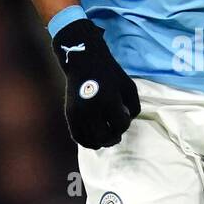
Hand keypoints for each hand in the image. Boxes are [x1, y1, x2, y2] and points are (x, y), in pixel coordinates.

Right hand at [51, 17, 139, 148]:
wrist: (84, 61)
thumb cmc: (110, 74)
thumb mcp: (129, 86)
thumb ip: (134, 107)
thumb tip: (126, 124)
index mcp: (108, 99)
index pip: (120, 125)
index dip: (125, 122)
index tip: (123, 114)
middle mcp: (91, 109)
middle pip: (104, 137)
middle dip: (114, 137)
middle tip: (117, 133)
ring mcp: (78, 113)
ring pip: (91, 141)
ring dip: (102, 142)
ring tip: (107, 137)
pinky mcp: (69, 114)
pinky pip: (78, 137)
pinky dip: (88, 142)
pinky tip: (96, 139)